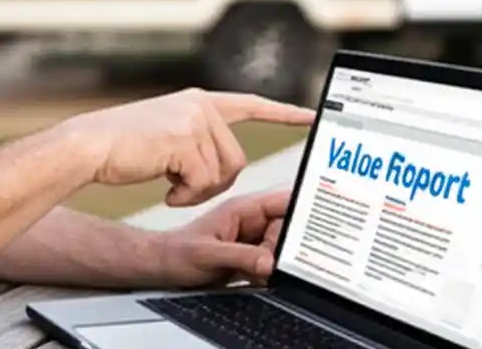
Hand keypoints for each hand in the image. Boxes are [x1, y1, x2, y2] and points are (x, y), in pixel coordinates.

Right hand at [59, 88, 312, 206]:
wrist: (88, 146)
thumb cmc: (120, 147)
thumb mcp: (165, 133)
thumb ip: (195, 136)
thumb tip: (224, 162)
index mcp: (198, 101)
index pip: (251, 105)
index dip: (283, 113)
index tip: (312, 115)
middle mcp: (200, 106)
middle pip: (237, 160)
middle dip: (214, 184)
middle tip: (183, 189)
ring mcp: (193, 121)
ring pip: (223, 174)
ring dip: (197, 192)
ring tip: (170, 186)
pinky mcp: (184, 140)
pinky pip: (203, 183)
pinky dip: (186, 197)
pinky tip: (164, 191)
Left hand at [155, 189, 291, 287]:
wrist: (163, 267)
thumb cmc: (178, 253)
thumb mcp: (208, 254)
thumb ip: (240, 256)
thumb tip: (270, 261)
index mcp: (242, 209)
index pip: (282, 202)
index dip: (302, 209)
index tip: (318, 223)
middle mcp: (251, 222)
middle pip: (288, 229)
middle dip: (287, 247)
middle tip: (273, 262)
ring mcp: (252, 239)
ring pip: (282, 248)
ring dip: (278, 263)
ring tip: (256, 272)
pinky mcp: (250, 257)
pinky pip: (272, 263)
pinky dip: (270, 273)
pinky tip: (255, 279)